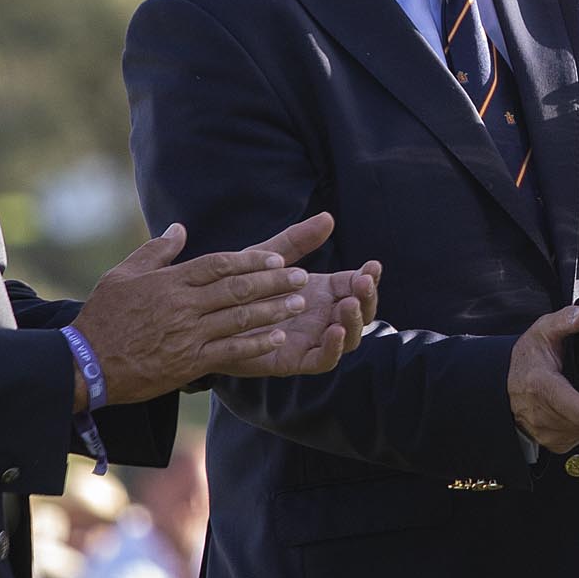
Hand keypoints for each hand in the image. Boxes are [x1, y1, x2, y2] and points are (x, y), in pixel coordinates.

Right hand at [70, 225, 312, 405]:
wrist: (86, 363)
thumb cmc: (103, 316)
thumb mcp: (123, 275)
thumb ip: (156, 251)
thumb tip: (179, 228)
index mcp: (169, 281)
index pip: (218, 265)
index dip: (250, 261)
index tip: (276, 259)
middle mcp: (183, 305)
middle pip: (236, 288)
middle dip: (273, 282)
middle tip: (302, 277)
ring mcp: (188, 334)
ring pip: (239, 318)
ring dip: (273, 310)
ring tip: (299, 303)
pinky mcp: (188, 362)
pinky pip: (230, 351)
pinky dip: (256, 344)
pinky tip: (278, 338)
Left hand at [207, 214, 382, 378]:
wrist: (206, 317)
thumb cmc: (239, 286)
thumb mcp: (269, 259)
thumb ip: (297, 241)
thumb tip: (327, 217)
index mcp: (323, 292)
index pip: (356, 285)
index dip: (368, 277)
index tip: (372, 266)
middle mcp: (322, 316)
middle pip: (360, 313)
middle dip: (367, 298)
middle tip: (362, 283)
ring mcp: (311, 340)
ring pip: (347, 337)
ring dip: (354, 322)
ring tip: (348, 304)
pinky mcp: (294, 360)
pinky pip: (323, 360)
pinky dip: (333, 348)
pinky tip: (335, 331)